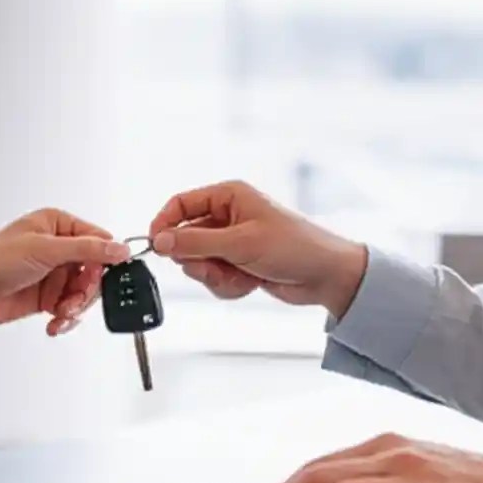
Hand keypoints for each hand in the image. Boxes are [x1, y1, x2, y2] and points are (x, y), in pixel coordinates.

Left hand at [0, 208, 129, 334]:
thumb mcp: (45, 249)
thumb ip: (86, 249)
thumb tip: (120, 249)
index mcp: (59, 225)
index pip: (98, 241)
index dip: (103, 262)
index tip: (102, 277)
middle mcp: (59, 248)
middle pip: (94, 271)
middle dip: (86, 290)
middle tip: (74, 299)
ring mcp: (53, 273)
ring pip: (83, 293)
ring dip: (75, 307)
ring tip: (60, 314)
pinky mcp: (47, 296)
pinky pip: (68, 308)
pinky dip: (65, 319)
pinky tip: (55, 323)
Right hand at [148, 181, 368, 317]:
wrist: (327, 276)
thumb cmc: (295, 247)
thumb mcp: (240, 243)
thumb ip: (196, 243)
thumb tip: (161, 242)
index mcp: (229, 196)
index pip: (181, 204)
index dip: (165, 225)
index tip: (156, 247)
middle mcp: (228, 216)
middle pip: (186, 239)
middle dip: (199, 260)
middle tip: (215, 268)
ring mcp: (233, 242)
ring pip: (199, 263)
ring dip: (215, 276)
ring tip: (241, 276)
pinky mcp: (239, 263)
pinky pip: (214, 277)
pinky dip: (228, 285)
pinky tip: (250, 284)